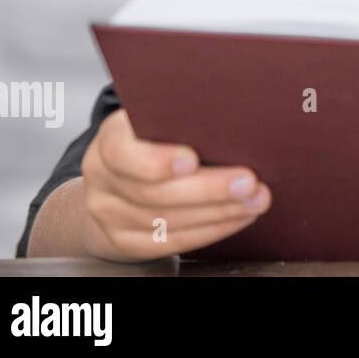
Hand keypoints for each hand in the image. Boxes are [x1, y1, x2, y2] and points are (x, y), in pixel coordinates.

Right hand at [79, 108, 271, 260]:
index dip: (154, 160)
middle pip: (153, 192)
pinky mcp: (126, 241)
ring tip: (255, 199)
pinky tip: (239, 216)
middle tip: (248, 182)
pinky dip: (211, 229)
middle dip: (208, 189)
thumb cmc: (151, 140)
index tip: (191, 159)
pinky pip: (170, 241)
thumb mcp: (156, 119)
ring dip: (219, 211)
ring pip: (165, 220)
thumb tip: (233, 116)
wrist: (113, 185)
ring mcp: (110, 214)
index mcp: (110, 140)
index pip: (120, 151)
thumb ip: (181, 117)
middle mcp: (103, 179)